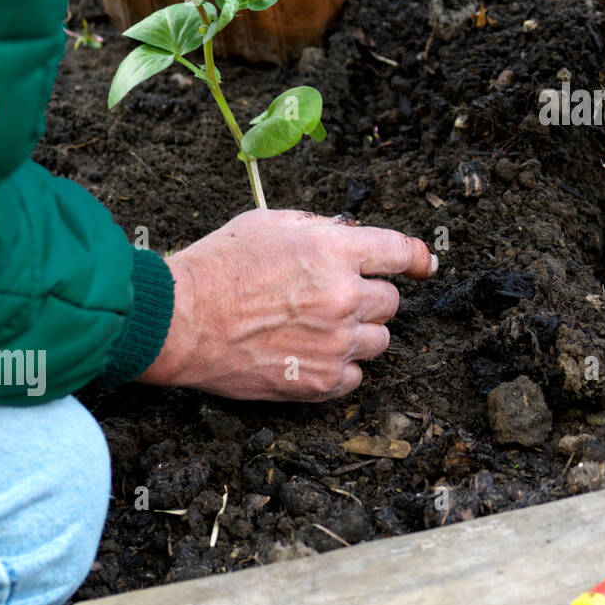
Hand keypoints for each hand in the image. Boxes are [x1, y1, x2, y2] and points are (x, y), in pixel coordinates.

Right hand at [138, 209, 436, 400]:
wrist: (178, 320)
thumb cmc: (218, 266)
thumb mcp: (271, 223)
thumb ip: (320, 229)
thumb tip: (353, 236)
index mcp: (335, 252)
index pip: (401, 253)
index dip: (418, 259)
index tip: (426, 266)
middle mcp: (344, 296)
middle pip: (390, 301)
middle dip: (367, 297)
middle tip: (331, 299)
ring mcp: (335, 342)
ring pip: (379, 340)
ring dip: (357, 334)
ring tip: (317, 329)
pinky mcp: (319, 381)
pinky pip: (356, 376)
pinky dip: (340, 368)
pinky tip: (311, 355)